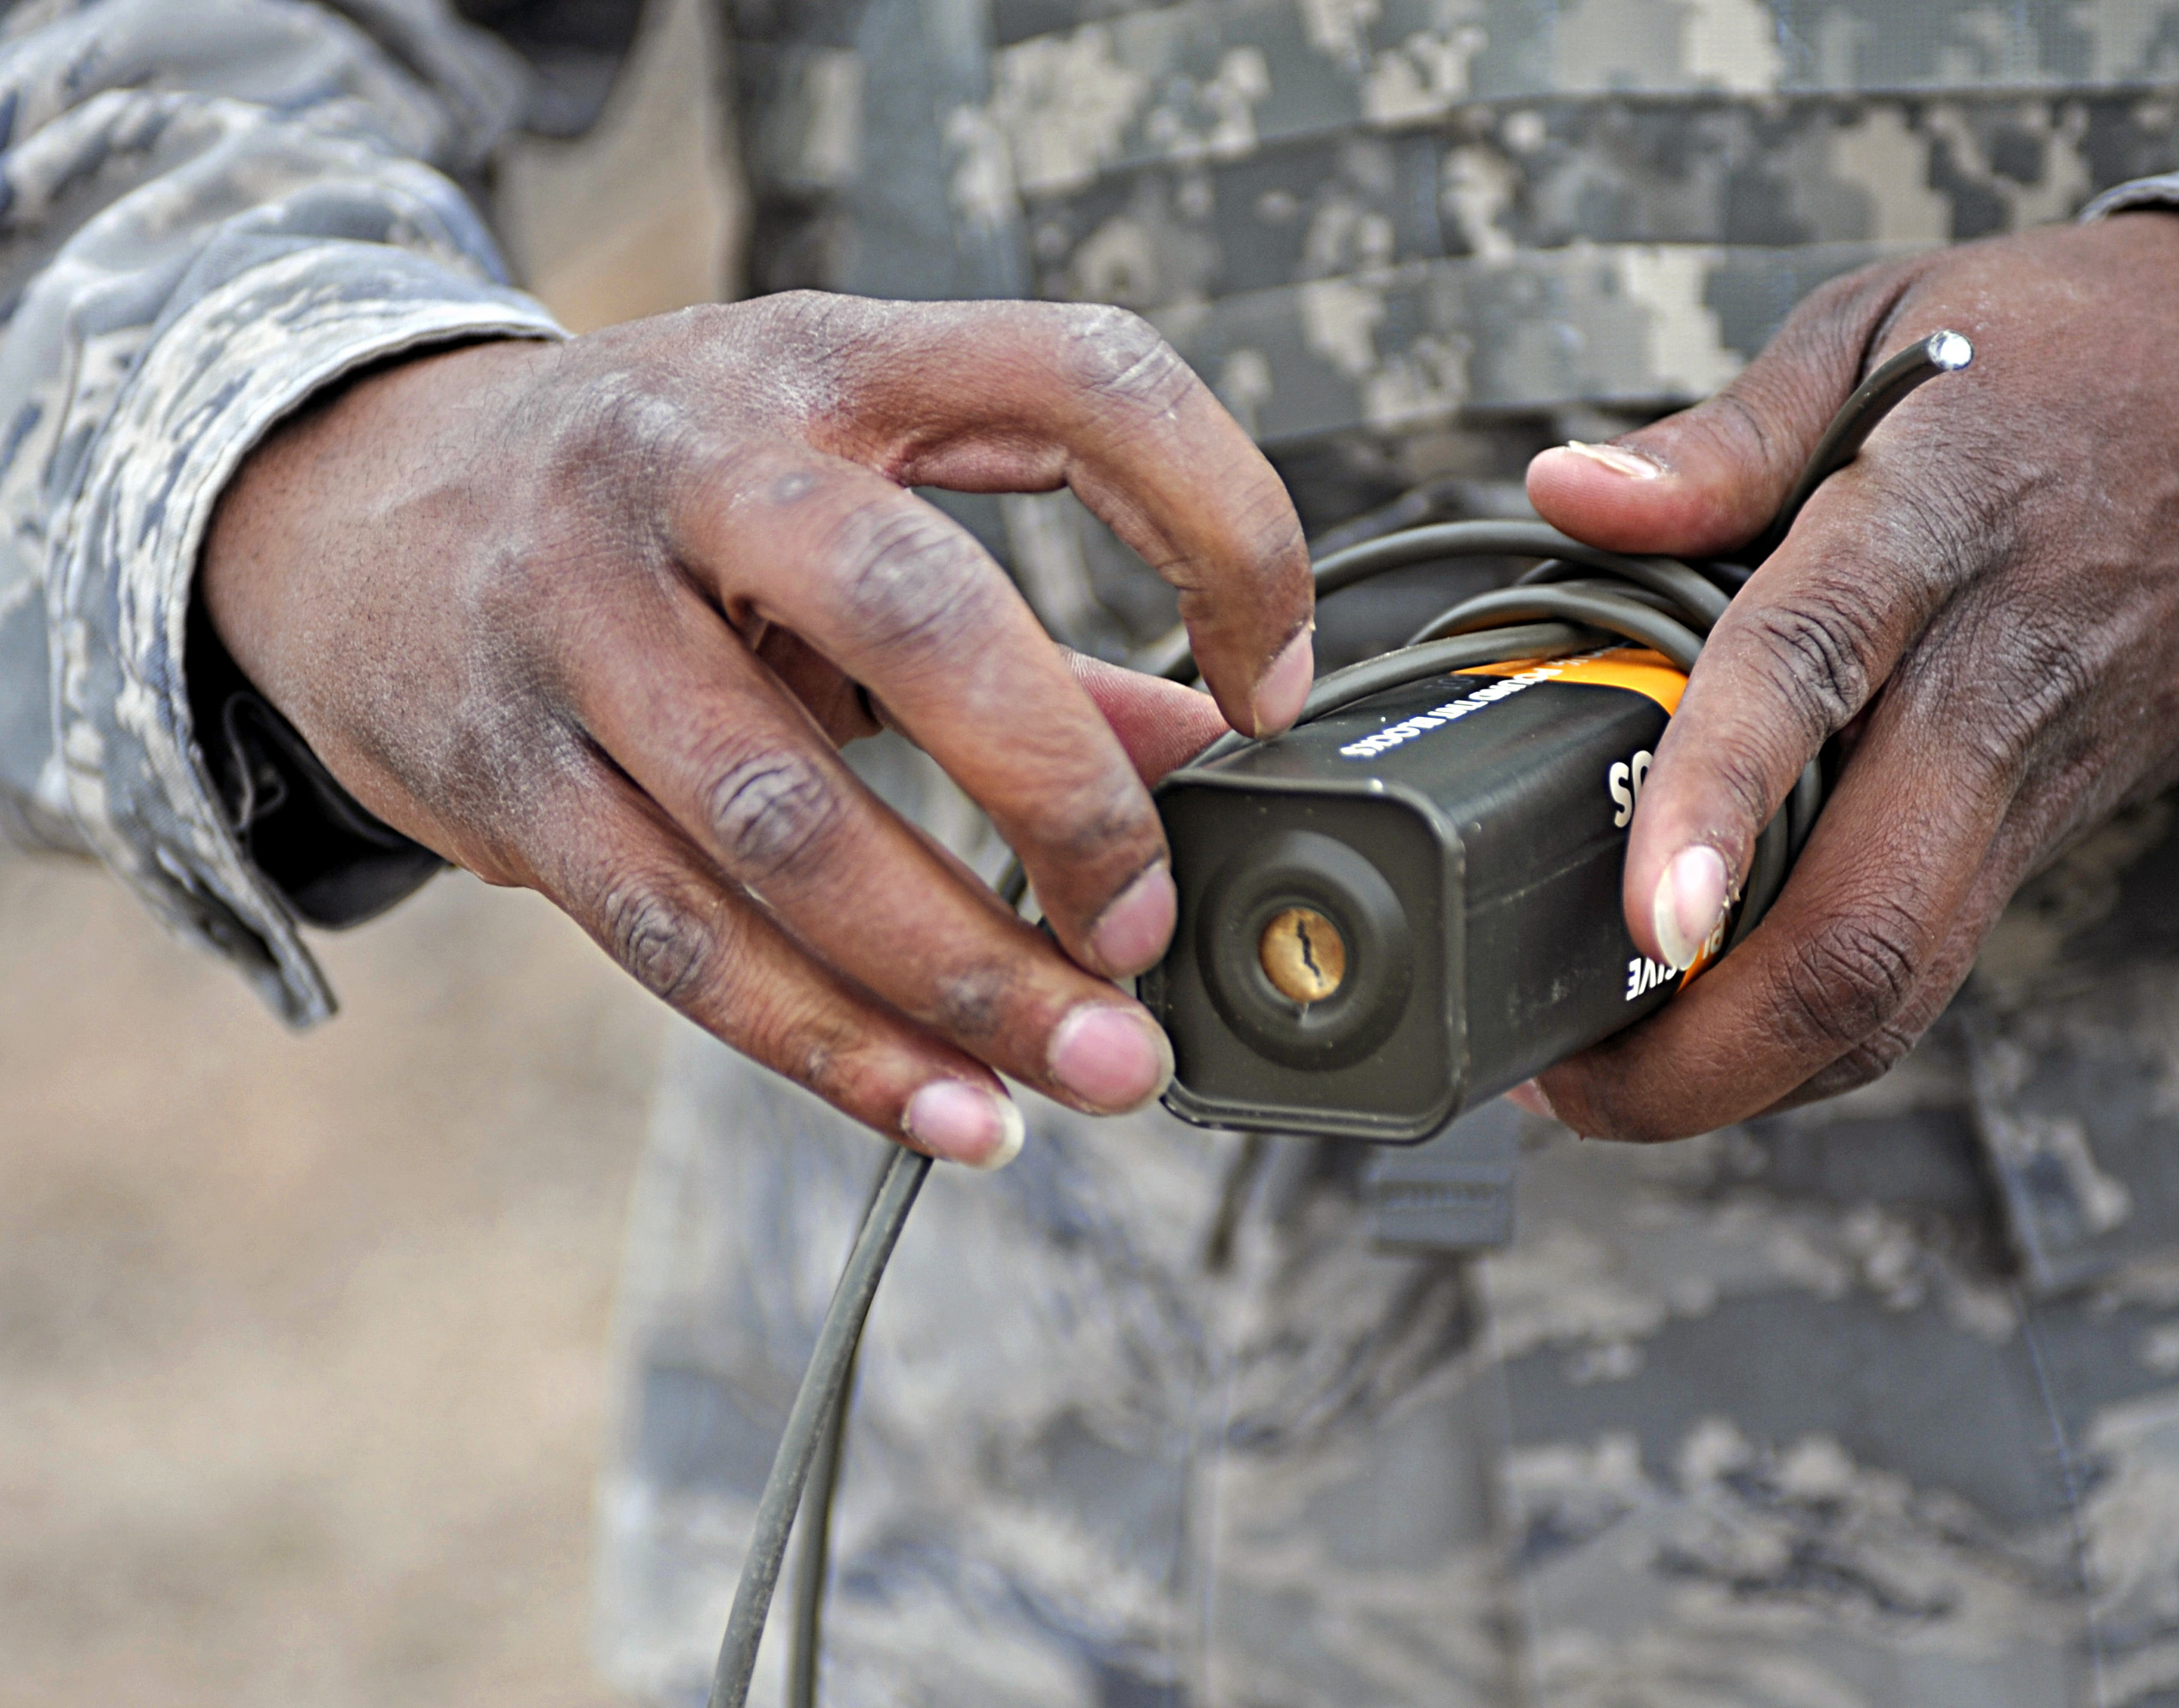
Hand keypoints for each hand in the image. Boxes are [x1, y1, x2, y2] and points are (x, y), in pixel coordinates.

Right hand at [203, 294, 1311, 1167]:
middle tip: (1151, 928)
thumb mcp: (845, 487)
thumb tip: (1205, 749)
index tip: (1273, 691)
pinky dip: (835, 1049)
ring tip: (1094, 1068)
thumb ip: (1027, 615)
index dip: (1223, 529)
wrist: (354, 507)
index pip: (1083, 382)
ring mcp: (580, 618)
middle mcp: (699, 465)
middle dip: (1066, 799)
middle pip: (918, 620)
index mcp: (835, 361)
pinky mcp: (507, 775)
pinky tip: (951, 1116)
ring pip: (787, 827)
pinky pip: (683, 939)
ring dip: (962, 977)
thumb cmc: (660, 494)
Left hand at [1522, 212, 2178, 1140]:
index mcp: (1926, 533)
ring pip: (1899, 987)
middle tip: (1556, 1084)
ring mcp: (2020, 790)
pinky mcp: (2034, 840)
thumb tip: (1563, 488)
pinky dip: (1810, 1036)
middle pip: (1864, 922)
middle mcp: (1981, 693)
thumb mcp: (1886, 330)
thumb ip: (1721, 435)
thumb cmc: (2066, 360)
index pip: (1809, 672)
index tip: (1653, 921)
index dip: (1720, 801)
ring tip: (1594, 1084)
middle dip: (1707, 1049)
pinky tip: (1702, 1035)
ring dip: (1744, 1074)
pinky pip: (1922, 971)